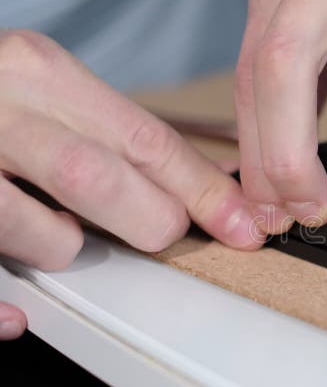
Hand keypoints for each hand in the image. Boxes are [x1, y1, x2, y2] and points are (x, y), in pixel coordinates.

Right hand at [0, 30, 269, 338]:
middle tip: (151, 231)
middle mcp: (0, 109)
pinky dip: (4, 305)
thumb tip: (205, 184)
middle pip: (100, 181)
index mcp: (42, 73)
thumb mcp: (52, 90)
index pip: (148, 141)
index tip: (242, 227)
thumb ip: (115, 132)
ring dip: (64, 247)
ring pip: (42, 232)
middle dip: (146, 223)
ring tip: (55, 228)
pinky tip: (18, 313)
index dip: (204, 192)